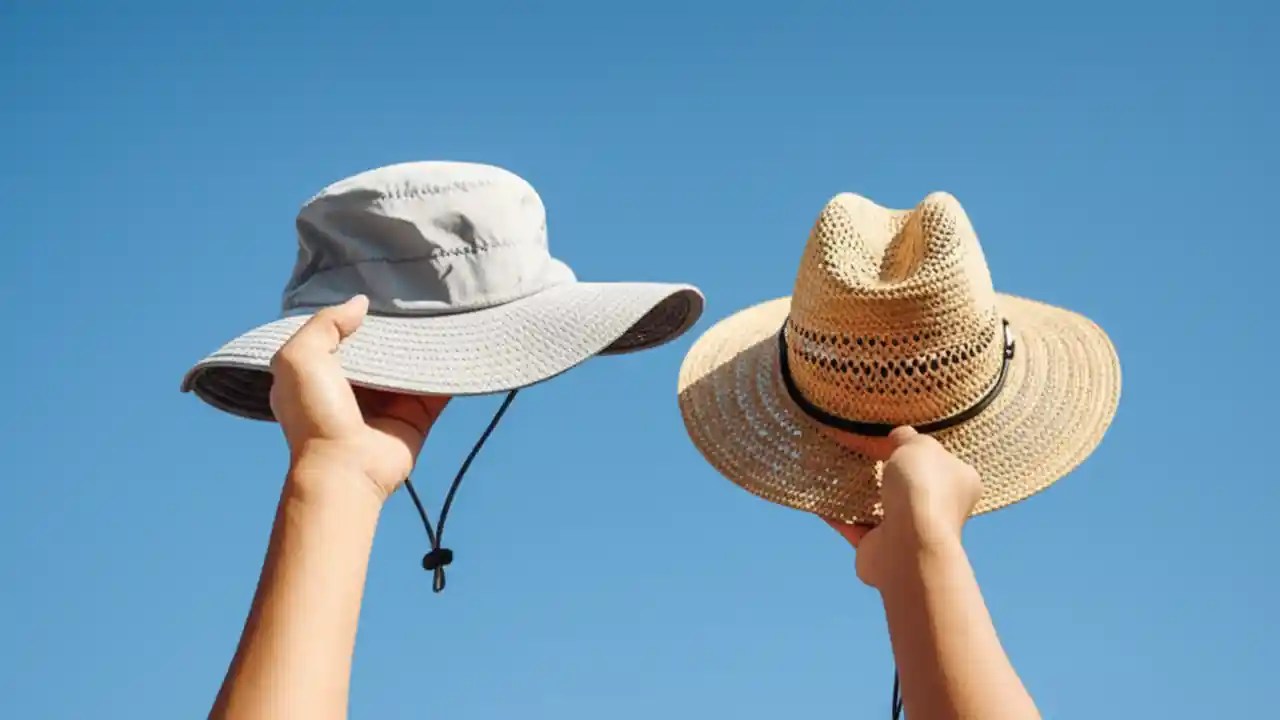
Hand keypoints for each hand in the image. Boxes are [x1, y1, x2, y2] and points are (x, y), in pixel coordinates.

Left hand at [268, 295, 449, 499]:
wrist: (346, 467)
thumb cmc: (315, 413)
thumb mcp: (299, 357)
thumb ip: (325, 324)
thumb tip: (361, 303)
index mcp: (320, 374)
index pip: (338, 336)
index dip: (354, 316)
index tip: (376, 289)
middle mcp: (354, 387)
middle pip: (379, 349)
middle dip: (395, 327)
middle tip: (417, 295)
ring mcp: (388, 402)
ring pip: (410, 365)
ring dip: (425, 345)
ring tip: (443, 311)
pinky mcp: (416, 416)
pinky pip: (437, 388)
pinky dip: (449, 371)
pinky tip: (461, 343)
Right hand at [824, 426, 981, 589]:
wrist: (908, 546)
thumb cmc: (923, 489)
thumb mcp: (919, 446)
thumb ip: (907, 437)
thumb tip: (898, 436)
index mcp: (959, 483)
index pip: (942, 461)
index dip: (918, 447)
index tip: (893, 437)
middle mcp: (938, 509)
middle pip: (909, 484)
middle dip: (885, 470)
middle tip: (860, 450)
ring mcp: (909, 531)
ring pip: (880, 505)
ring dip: (858, 492)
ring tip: (834, 468)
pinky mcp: (879, 547)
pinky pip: (853, 524)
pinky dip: (837, 513)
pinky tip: (818, 494)